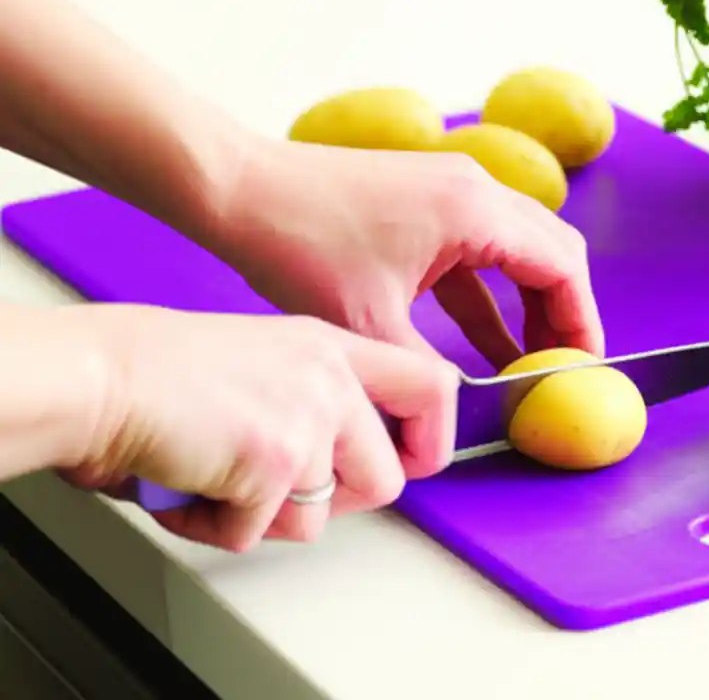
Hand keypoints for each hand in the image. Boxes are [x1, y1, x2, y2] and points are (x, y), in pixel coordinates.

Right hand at [60, 304, 457, 551]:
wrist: (102, 376)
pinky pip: (257, 534)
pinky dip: (216, 526)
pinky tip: (190, 485)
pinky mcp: (273, 466)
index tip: (407, 460)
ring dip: (266, 517)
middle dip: (336, 503)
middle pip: (387, 480)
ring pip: (320, 519)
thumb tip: (344, 460)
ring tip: (220, 478)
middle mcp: (330, 381)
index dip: (429, 440)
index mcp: (331, 349)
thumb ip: (318, 398)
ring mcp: (307, 423)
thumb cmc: (159, 370)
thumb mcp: (266, 358)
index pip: (432, 386)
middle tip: (283, 489)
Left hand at [206, 137, 605, 372]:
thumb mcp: (372, 324)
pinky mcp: (427, 201)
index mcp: (475, 210)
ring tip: (530, 364)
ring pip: (521, 251)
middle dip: (564, 315)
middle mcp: (475, 189)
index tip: (582, 371)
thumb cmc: (299, 242)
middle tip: (562, 371)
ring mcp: (451, 189)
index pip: (562, 267)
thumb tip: (464, 413)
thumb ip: (431, 372)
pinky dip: (492, 296)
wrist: (239, 190)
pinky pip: (481, 252)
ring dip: (530, 305)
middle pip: (554, 252)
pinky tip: (489, 344)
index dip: (581, 323)